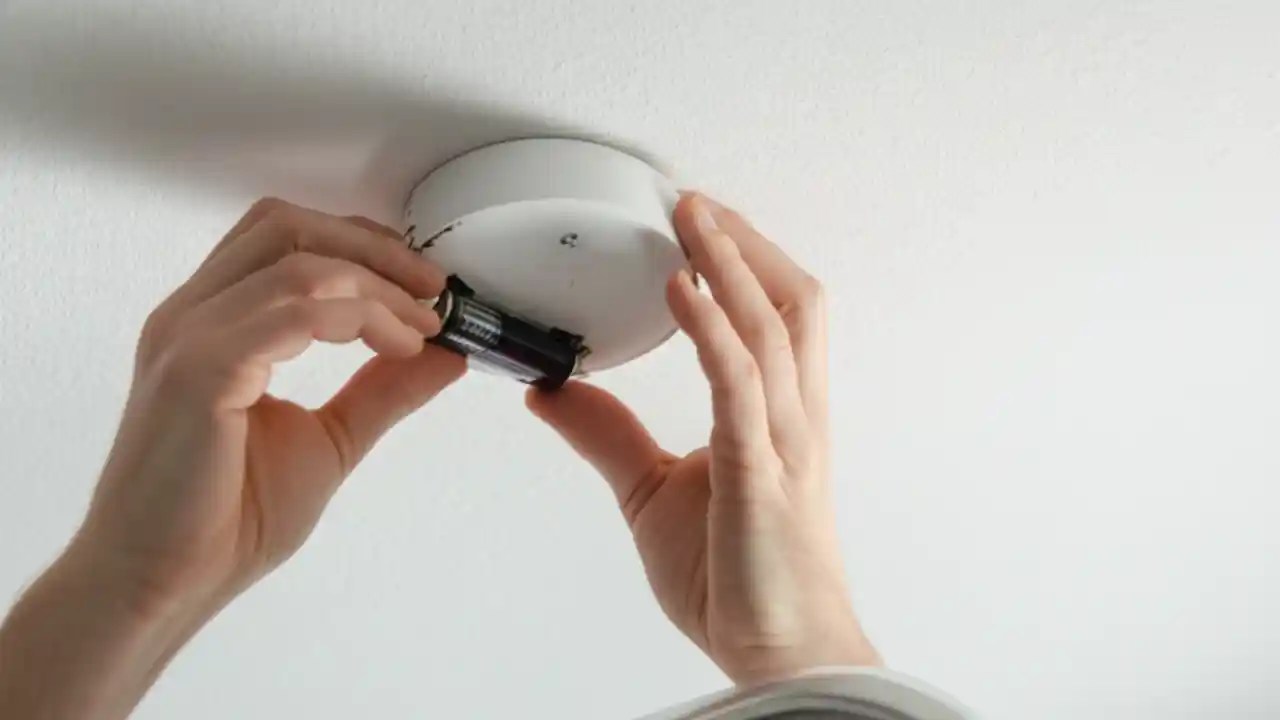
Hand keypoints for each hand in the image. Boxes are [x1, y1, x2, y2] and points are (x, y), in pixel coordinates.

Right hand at [77, 198, 464, 611]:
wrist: (164, 586)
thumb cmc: (224, 521)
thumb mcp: (329, 438)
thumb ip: (382, 390)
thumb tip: (444, 353)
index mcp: (212, 322)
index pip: (284, 237)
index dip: (363, 245)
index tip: (426, 287)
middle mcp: (193, 315)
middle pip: (286, 225)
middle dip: (373, 246)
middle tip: (434, 290)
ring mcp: (190, 337)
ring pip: (298, 263)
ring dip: (378, 285)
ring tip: (425, 326)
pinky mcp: (199, 370)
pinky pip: (292, 312)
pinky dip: (358, 318)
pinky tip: (395, 347)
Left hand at [529, 194, 878, 683]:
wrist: (779, 652)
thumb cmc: (739, 580)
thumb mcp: (652, 493)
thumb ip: (609, 434)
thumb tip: (553, 390)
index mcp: (778, 419)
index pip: (779, 318)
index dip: (746, 262)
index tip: (702, 222)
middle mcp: (793, 418)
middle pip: (792, 301)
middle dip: (747, 243)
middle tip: (694, 200)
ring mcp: (783, 440)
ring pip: (772, 325)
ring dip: (729, 261)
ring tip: (690, 215)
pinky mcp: (760, 470)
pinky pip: (740, 381)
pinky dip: (710, 326)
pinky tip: (679, 288)